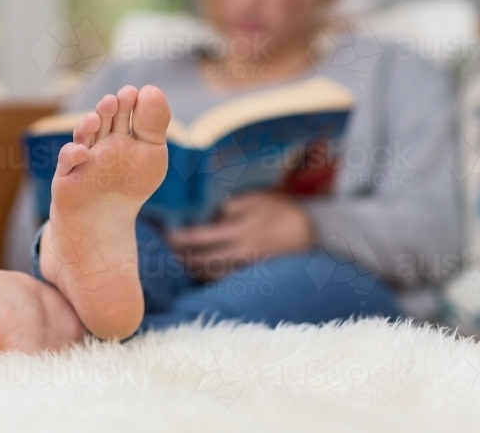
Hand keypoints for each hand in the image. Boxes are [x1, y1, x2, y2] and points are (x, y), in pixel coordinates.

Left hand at [167, 191, 314, 280]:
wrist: (315, 232)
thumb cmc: (282, 210)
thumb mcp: (257, 199)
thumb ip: (232, 207)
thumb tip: (213, 216)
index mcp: (240, 230)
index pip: (202, 237)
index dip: (181, 239)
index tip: (165, 238)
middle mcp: (242, 251)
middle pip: (204, 261)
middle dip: (183, 259)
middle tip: (164, 257)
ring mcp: (250, 266)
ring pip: (215, 274)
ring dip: (195, 271)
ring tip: (178, 267)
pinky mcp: (257, 275)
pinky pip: (229, 280)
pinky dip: (213, 279)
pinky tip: (202, 276)